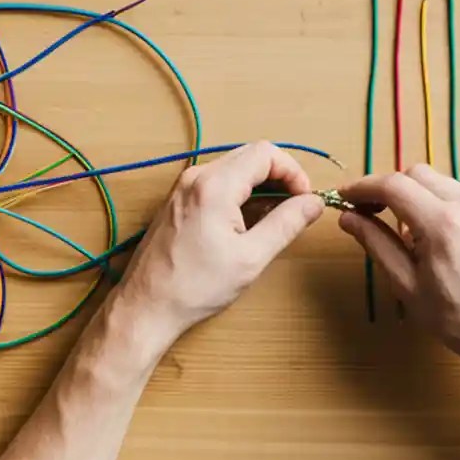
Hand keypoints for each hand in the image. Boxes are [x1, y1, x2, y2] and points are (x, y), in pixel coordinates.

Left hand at [112, 141, 324, 350]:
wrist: (147, 305)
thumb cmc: (195, 286)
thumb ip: (286, 223)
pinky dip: (239, 193)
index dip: (294, 172)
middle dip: (279, 177)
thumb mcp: (251, 257)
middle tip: (295, 207)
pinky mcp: (178, 200)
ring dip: (260, 185)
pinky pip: (217, 182)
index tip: (305, 198)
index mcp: (215, 186)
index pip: (266, 153)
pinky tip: (247, 223)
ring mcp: (183, 187)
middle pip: (250, 155)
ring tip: (273, 219)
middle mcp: (196, 177)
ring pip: (234, 168)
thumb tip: (313, 203)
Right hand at [337, 164, 459, 365]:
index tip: (343, 197)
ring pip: (437, 181)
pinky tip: (425, 233)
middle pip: (415, 174)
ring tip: (395, 226)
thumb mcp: (407, 285)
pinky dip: (432, 201)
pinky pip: (455, 195)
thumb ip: (376, 244)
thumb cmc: (458, 319)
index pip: (393, 185)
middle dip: (386, 186)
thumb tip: (348, 218)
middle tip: (366, 211)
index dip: (363, 187)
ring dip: (410, 192)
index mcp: (441, 223)